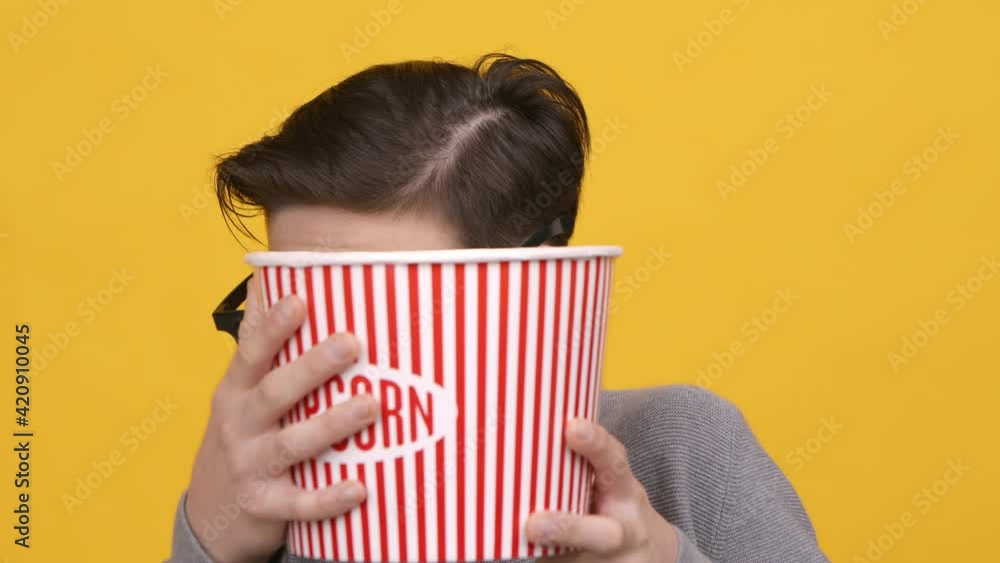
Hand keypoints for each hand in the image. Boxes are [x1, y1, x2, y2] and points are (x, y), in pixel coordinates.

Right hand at [186, 274, 379, 562]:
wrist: (211, 515)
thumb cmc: (239, 437)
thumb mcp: (236, 391)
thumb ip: (255, 344)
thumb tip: (263, 278)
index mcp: (236, 392)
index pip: (251, 353)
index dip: (274, 327)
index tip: (300, 300)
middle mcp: (240, 427)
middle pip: (275, 393)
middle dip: (311, 368)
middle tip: (351, 343)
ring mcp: (251, 468)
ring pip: (292, 445)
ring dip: (331, 425)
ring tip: (370, 405)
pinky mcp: (266, 507)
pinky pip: (301, 504)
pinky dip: (329, 498)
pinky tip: (360, 486)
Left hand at [525, 419, 678, 562]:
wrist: (647, 553)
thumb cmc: (612, 506)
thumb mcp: (610, 484)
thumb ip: (577, 468)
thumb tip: (522, 444)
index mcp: (626, 493)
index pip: (615, 464)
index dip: (596, 444)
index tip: (573, 427)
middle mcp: (625, 531)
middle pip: (603, 534)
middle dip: (568, 528)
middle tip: (534, 524)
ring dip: (548, 554)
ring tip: (523, 542)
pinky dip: (545, 562)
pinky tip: (527, 551)